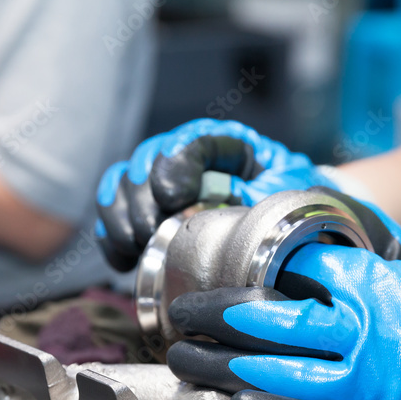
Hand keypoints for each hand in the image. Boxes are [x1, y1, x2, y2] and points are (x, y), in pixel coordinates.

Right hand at [95, 118, 335, 270]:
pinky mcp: (145, 213)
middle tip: (152, 232)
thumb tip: (234, 199)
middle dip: (143, 198)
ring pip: (122, 185)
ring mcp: (162, 183)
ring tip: (140, 245)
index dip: (174, 163)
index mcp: (227, 144)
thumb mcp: (288, 194)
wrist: (286, 232)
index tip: (172, 198)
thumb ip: (266, 191)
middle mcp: (188, 155)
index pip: (193, 141)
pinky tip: (126, 258)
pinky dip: (111, 237)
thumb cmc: (288, 207)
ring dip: (122, 217)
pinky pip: (112, 217)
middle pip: (146, 161)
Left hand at [166, 243, 400, 399]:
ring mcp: (373, 389)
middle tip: (181, 317)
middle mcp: (369, 337)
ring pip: (285, 374)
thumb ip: (372, 270)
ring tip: (188, 361)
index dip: (250, 274)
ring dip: (228, 368)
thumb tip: (317, 261)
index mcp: (379, 291)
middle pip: (274, 322)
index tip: (217, 279)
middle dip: (218, 318)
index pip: (299, 272)